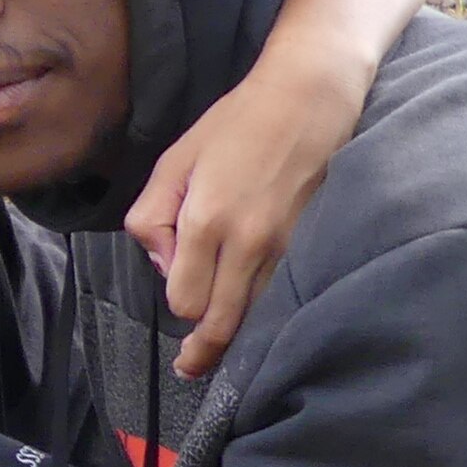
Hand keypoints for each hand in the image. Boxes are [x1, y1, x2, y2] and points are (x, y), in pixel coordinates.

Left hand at [127, 37, 361, 376]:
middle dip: (203, 352)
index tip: (179, 290)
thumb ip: (152, 218)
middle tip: (190, 369)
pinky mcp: (314, 242)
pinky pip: (286, 292)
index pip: (185, 300)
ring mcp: (288, 245)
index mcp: (207, 221)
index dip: (178, 303)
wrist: (310, 97)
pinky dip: (268, 310)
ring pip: (257, 314)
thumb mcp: (173, 163)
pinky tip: (257, 311)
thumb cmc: (235, 124)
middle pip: (222, 324)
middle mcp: (249, 242)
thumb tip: (166, 266)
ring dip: (236, 334)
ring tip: (217, 353)